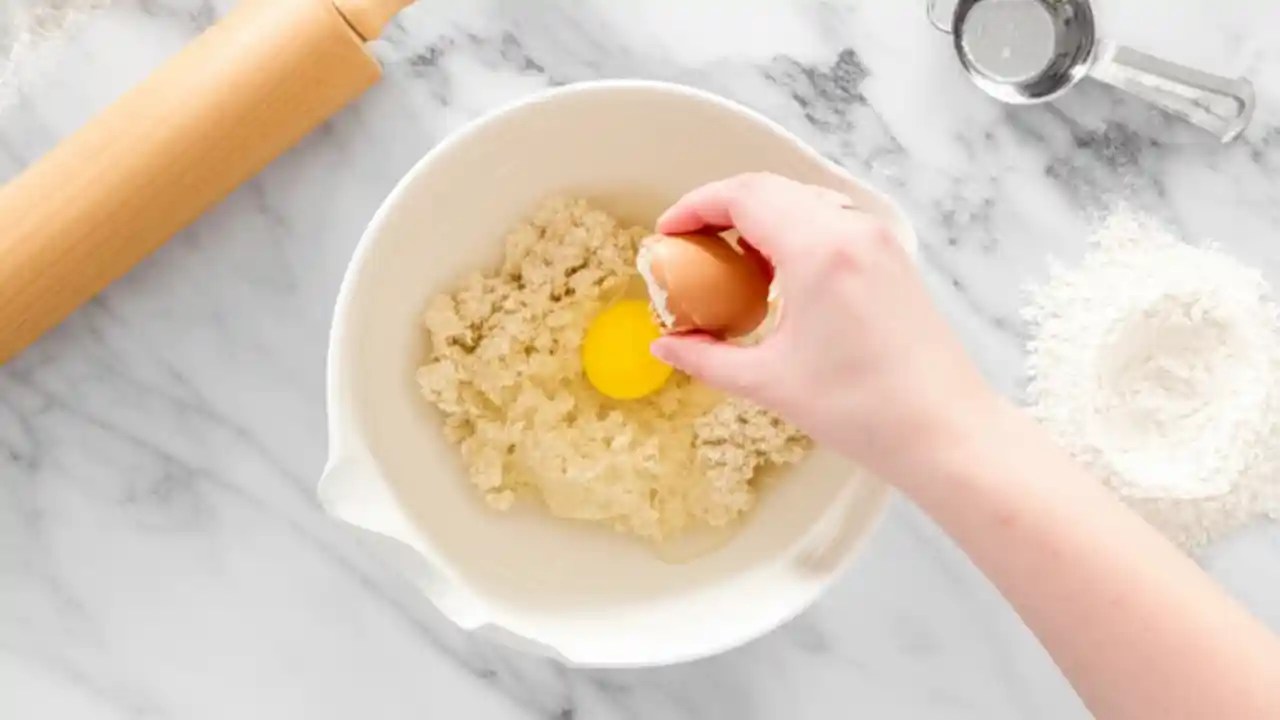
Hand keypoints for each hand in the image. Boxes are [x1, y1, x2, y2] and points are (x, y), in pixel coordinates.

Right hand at [650, 173, 996, 480]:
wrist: (947, 432)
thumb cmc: (862, 410)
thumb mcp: (770, 383)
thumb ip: (707, 357)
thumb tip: (664, 345)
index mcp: (818, 249)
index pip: (744, 195)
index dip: (696, 206)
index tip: (668, 233)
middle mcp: (852, 229)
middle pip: (771, 189)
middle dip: (722, 210)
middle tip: (690, 248)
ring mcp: (878, 240)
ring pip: (803, 201)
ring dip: (760, 219)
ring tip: (729, 264)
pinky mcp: (893, 258)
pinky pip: (831, 222)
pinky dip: (794, 233)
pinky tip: (778, 278)